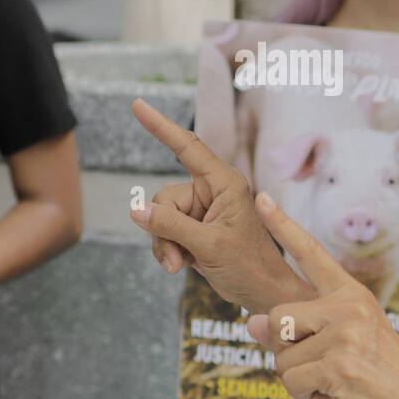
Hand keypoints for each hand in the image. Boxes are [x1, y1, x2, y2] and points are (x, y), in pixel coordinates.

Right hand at [128, 98, 310, 313]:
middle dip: (163, 229)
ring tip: (181, 265)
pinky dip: (168, 250)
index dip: (160, 126)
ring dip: (166, 244)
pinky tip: (181, 265)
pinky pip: (166, 231)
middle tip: (178, 257)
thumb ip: (170, 225)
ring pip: (161, 217)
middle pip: (165, 196)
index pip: (187, 146)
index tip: (138, 105)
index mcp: (224, 183)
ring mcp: (203, 209)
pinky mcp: (195, 227)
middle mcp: (212, 190)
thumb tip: (136, 210)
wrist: (263, 293)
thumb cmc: (248, 265)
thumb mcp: (208, 244)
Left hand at [246, 192, 398, 398]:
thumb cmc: (383, 382)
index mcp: (352, 294)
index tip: (263, 199)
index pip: (312, 254)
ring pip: (281, 357)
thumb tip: (248, 323)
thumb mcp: (343, 345)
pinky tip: (341, 397)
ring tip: (338, 384)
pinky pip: (294, 382)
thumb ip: (301, 329)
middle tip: (326, 369)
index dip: (283, 226)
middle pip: (276, 320)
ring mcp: (346, 334)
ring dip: (301, 380)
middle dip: (288, 353)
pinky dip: (309, 398)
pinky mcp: (340, 365)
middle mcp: (349, 306)